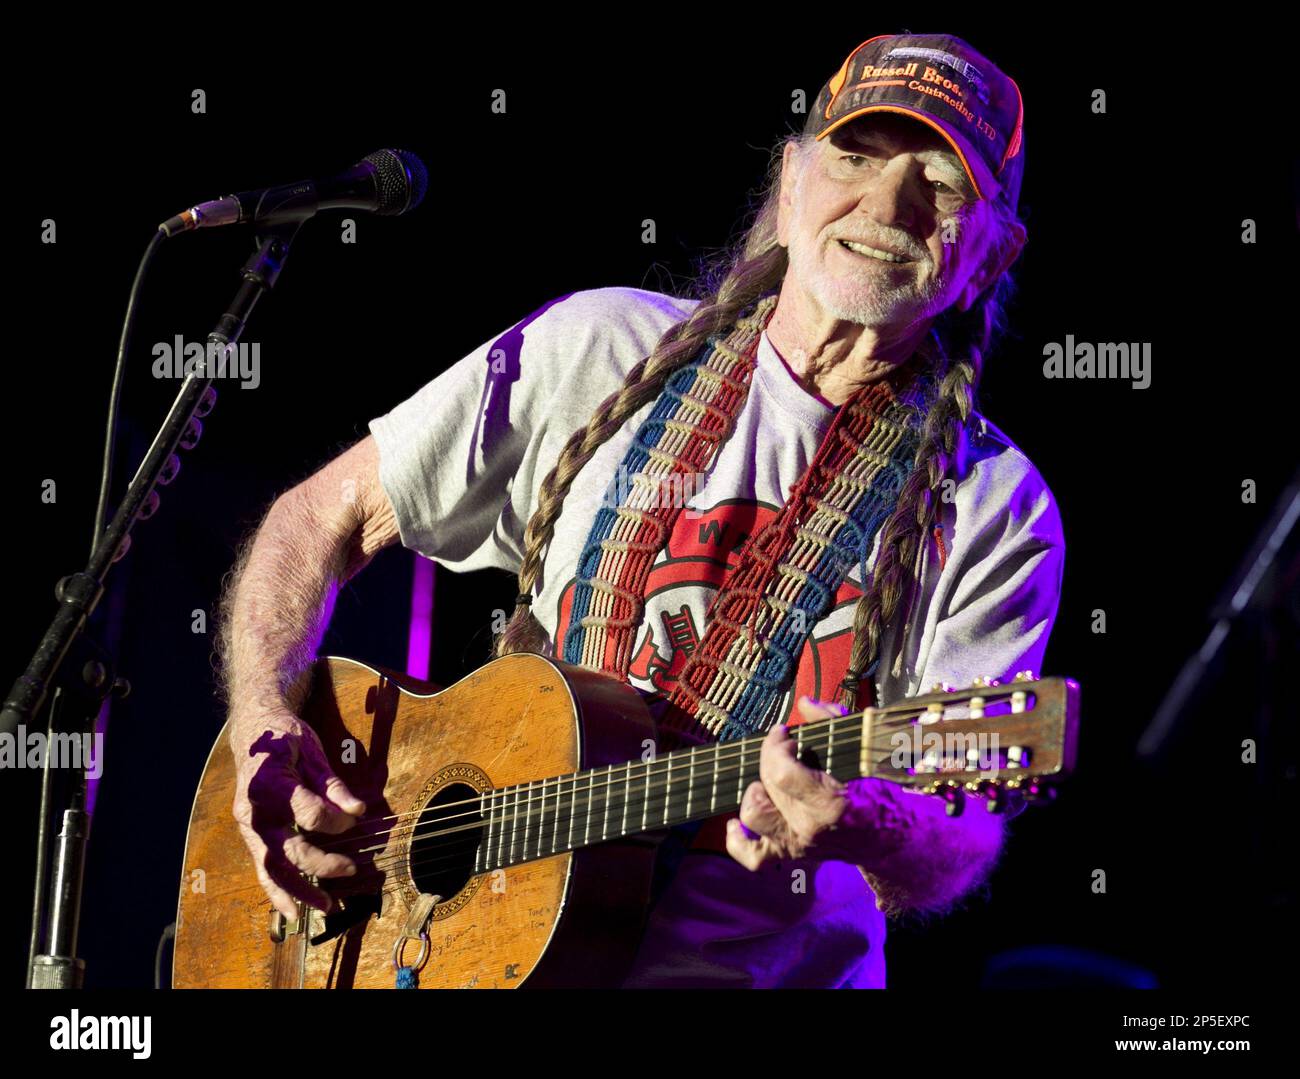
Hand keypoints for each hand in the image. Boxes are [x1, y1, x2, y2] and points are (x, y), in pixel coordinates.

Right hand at [229, 705, 366, 918]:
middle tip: (351, 869)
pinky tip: (293, 912)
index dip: (335, 821)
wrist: (252, 732)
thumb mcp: (312, 750)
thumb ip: (333, 785)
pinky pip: (262, 869)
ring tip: (326, 907)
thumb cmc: (285, 738)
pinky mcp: (251, 836)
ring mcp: (249, 826)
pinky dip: (276, 892)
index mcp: (269, 782)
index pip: (307, 812)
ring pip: (272, 867)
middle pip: (288, 848)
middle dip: (321, 864)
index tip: (354, 819)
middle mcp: (254, 810)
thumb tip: (357, 812)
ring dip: (299, 890)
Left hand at [726, 695, 901, 870]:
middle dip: (772, 756)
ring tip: (771, 780)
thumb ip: (833, 722)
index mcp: (830, 803)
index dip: (775, 745)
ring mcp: (798, 845)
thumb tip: (805, 702)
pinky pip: (753, 856)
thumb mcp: (864, 751)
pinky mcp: (791, 855)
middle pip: (768, 784)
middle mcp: (809, 828)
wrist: (894, 840)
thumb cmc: (882, 792)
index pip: (780, 772)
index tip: (785, 732)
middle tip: (787, 747)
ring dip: (756, 791)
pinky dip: (738, 840)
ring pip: (753, 815)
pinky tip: (736, 823)